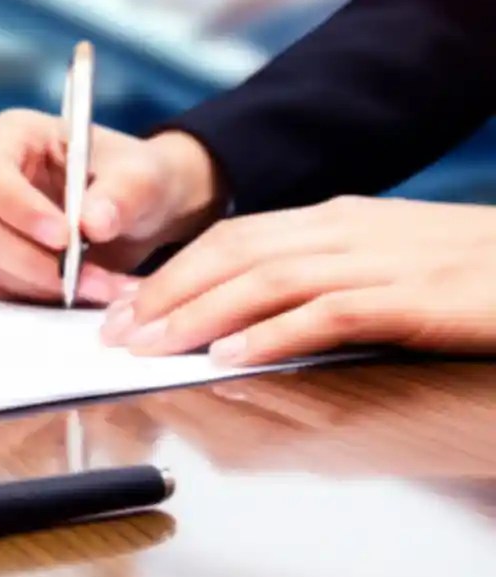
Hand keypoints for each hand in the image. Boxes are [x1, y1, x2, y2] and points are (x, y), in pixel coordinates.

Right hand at [0, 109, 223, 303]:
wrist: (141, 211)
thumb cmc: (134, 176)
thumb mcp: (141, 175)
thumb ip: (120, 194)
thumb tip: (92, 223)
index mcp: (13, 137)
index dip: (18, 207)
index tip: (64, 236)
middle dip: (34, 260)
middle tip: (86, 276)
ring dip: (47, 284)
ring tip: (103, 287)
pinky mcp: (1, 263)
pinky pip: (8, 289)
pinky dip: (47, 297)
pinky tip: (88, 292)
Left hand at [102, 196, 495, 364]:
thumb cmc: (465, 269)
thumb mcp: (380, 258)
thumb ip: (316, 276)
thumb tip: (244, 314)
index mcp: (334, 219)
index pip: (232, 237)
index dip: (172, 273)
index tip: (127, 308)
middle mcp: (345, 231)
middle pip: (233, 254)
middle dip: (165, 294)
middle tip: (115, 333)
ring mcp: (378, 262)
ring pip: (266, 281)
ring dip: (199, 316)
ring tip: (151, 346)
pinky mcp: (411, 299)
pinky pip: (326, 314)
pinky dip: (273, 336)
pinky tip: (232, 357)